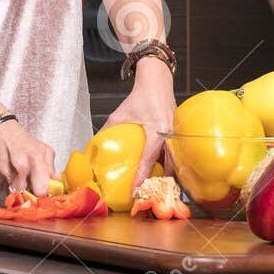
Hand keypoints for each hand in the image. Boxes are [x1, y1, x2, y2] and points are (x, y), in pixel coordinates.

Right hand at [0, 120, 55, 195]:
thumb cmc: (22, 140)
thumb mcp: (43, 149)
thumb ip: (51, 167)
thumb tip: (56, 183)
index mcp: (36, 159)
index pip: (41, 190)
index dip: (41, 192)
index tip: (41, 191)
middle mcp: (20, 166)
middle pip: (26, 194)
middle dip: (28, 191)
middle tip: (28, 182)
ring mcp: (5, 171)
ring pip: (13, 192)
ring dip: (16, 187)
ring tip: (17, 174)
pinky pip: (1, 188)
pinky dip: (5, 183)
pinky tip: (7, 171)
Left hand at [104, 59, 175, 185]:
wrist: (157, 80)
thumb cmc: (140, 96)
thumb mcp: (120, 114)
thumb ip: (108, 130)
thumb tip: (95, 146)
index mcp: (157, 128)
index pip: (149, 157)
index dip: (141, 175)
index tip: (135, 190)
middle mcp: (170, 132)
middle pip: (168, 164)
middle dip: (159, 181)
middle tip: (147, 193)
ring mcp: (176, 133)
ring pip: (174, 160)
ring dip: (166, 174)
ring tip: (155, 187)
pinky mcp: (178, 132)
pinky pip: (174, 153)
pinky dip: (169, 164)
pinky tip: (161, 171)